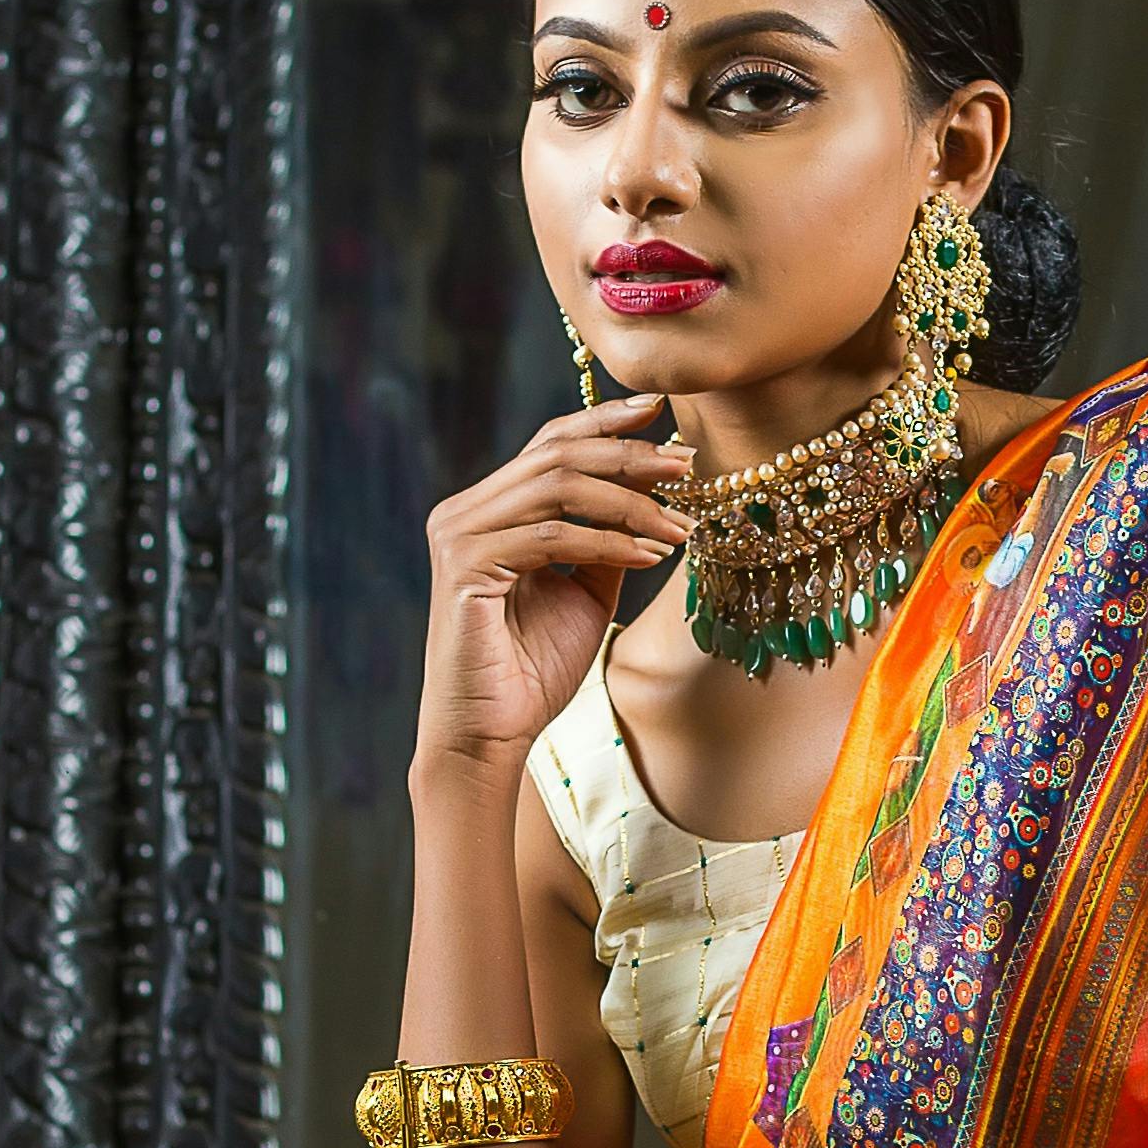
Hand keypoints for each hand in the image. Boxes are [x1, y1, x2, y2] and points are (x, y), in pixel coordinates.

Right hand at [412, 398, 694, 780]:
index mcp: (488, 510)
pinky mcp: (466, 565)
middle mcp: (465, 512)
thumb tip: (655, 495)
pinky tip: (650, 557)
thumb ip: (608, 541)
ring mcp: (460, 534)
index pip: (549, 445)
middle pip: (557, 455)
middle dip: (630, 456)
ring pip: (558, 487)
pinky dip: (609, 542)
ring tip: (681, 525)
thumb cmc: (532, 669)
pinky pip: (553, 535)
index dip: (605, 422)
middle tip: (687, 466)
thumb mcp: (586, 592)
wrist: (489, 734)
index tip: (662, 412)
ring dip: (631, 504)